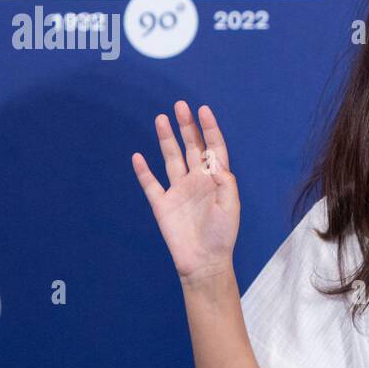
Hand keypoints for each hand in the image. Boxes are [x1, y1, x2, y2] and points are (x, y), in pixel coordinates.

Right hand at [131, 101, 239, 282]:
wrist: (204, 262)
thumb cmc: (222, 236)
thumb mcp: (230, 207)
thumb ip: (225, 183)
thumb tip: (215, 161)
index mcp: (215, 179)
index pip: (213, 148)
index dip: (209, 129)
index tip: (203, 110)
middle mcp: (196, 180)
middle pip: (191, 147)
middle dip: (186, 126)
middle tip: (180, 106)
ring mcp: (178, 191)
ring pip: (171, 158)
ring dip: (166, 139)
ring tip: (162, 119)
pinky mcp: (162, 204)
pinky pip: (150, 184)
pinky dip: (143, 171)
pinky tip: (138, 156)